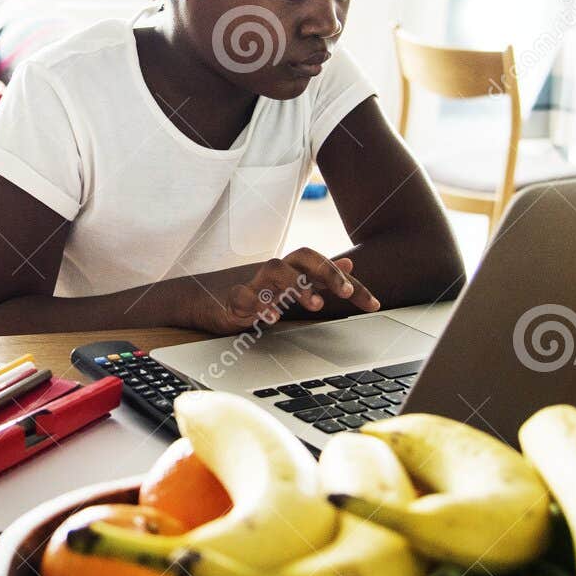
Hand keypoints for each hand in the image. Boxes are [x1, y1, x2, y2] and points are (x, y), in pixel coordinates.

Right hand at [187, 249, 379, 334]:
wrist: (203, 298)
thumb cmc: (252, 292)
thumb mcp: (291, 285)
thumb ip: (319, 276)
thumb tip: (349, 265)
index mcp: (293, 268)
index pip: (327, 268)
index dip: (352, 284)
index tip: (373, 304)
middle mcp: (276, 271)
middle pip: (304, 257)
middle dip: (327, 272)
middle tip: (345, 292)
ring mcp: (253, 282)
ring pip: (275, 270)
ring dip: (296, 285)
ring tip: (314, 304)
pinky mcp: (232, 298)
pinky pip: (244, 296)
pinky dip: (258, 305)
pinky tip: (271, 318)